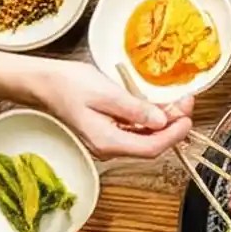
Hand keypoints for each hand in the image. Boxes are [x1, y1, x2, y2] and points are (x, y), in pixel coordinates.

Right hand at [33, 60, 193, 158]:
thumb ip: (135, 109)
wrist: (43, 83)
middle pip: (151, 144)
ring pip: (145, 138)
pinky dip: (151, 119)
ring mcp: (109, 141)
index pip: (151, 148)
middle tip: (186, 102)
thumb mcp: (106, 94)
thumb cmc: (68, 85)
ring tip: (177, 102)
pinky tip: (158, 106)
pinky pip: (136, 131)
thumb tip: (161, 121)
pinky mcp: (109, 132)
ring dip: (164, 122)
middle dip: (173, 126)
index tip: (187, 117)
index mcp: (108, 142)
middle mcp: (110, 148)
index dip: (174, 135)